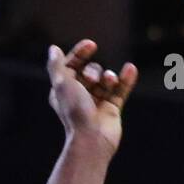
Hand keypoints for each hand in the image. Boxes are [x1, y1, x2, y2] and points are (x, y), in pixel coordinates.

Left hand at [46, 40, 136, 155]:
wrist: (92, 138)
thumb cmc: (74, 111)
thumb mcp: (62, 84)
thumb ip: (56, 66)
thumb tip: (53, 49)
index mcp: (63, 91)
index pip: (71, 66)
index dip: (79, 53)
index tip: (91, 45)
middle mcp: (78, 96)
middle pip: (90, 72)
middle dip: (93, 71)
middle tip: (92, 79)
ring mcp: (96, 103)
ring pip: (105, 80)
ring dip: (108, 77)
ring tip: (109, 81)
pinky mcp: (111, 109)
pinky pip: (120, 90)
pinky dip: (126, 79)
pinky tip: (130, 68)